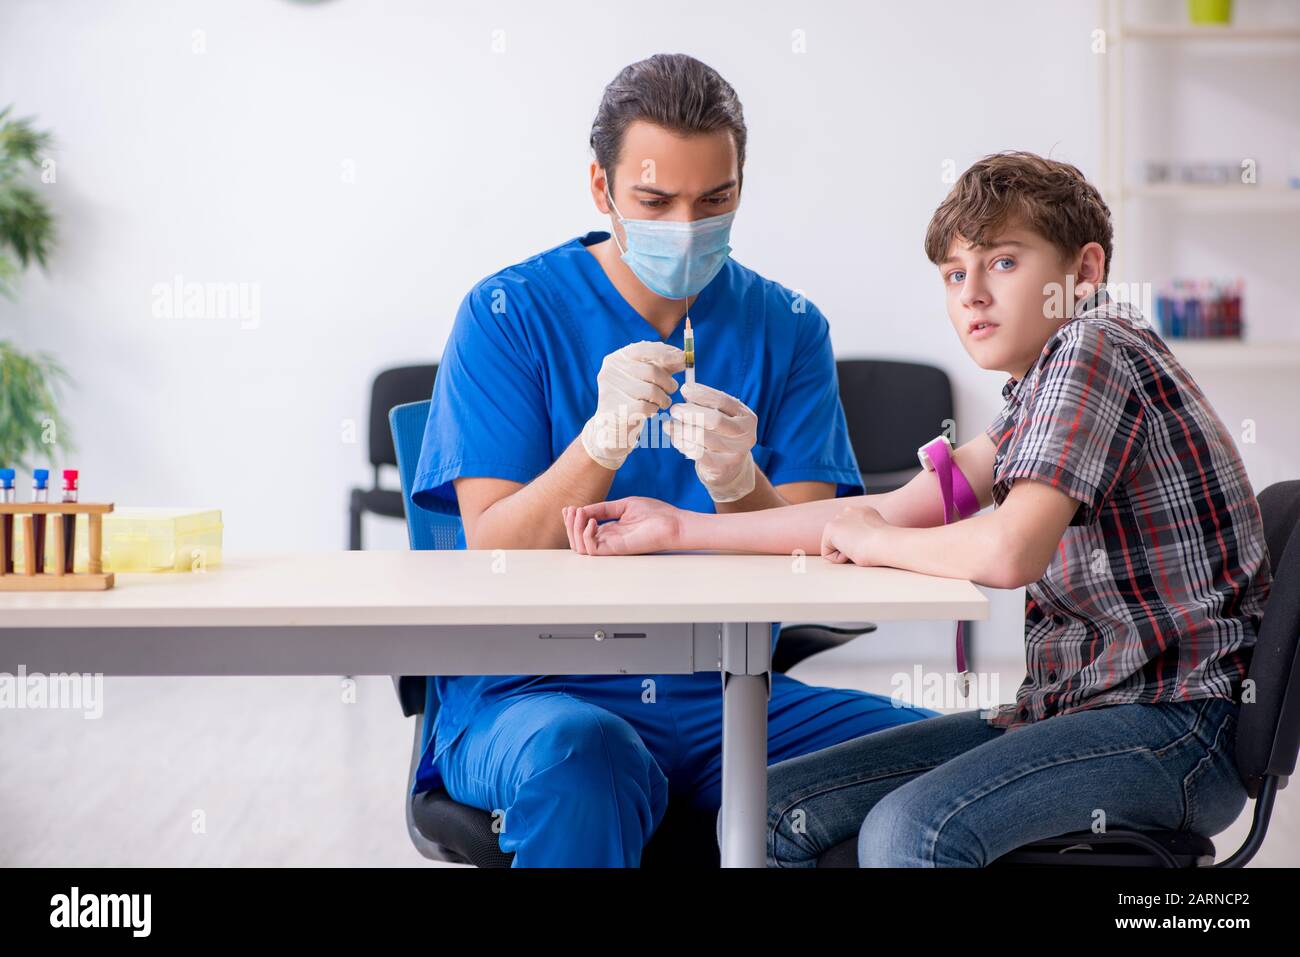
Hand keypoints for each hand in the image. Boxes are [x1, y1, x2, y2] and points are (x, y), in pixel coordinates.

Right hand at [561, 497, 684, 554]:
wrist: (674, 523)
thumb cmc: (655, 514)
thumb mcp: (624, 505)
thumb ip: (603, 509)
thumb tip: (582, 510)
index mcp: (610, 531)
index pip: (583, 531)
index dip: (572, 520)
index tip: (570, 507)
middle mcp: (609, 540)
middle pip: (577, 540)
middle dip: (569, 525)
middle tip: (570, 510)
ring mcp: (612, 546)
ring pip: (580, 547)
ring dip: (574, 530)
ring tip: (579, 514)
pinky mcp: (617, 550)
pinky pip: (592, 549)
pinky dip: (586, 535)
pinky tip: (591, 522)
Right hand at [581, 342, 684, 469]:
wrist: (613, 430)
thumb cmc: (633, 399)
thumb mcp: (646, 378)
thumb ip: (664, 365)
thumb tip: (684, 357)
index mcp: (616, 359)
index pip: (644, 348)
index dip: (666, 353)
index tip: (684, 358)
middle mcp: (610, 372)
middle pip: (652, 371)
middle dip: (668, 381)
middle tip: (672, 388)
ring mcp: (610, 392)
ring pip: (652, 391)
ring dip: (663, 398)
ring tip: (662, 402)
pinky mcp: (616, 411)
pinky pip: (647, 407)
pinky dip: (653, 410)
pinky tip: (650, 411)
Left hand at [666, 381, 757, 501]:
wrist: (730, 469)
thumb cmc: (722, 436)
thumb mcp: (722, 419)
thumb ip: (709, 405)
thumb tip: (687, 389)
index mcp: (748, 417)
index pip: (724, 401)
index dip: (702, 393)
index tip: (684, 389)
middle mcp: (746, 435)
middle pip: (715, 419)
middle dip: (690, 412)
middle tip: (674, 409)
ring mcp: (736, 453)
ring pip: (702, 437)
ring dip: (681, 429)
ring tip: (668, 425)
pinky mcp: (722, 467)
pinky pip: (697, 453)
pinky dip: (683, 443)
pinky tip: (675, 439)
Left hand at [820, 504, 888, 565]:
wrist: (887, 543)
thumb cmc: (887, 547)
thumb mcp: (877, 538)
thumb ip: (863, 537)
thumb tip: (853, 547)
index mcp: (864, 512)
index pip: (851, 534)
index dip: (858, 546)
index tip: (871, 546)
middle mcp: (851, 511)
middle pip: (841, 539)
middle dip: (849, 548)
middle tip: (865, 548)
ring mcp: (840, 518)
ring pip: (834, 546)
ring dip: (845, 553)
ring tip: (860, 549)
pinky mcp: (831, 527)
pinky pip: (827, 553)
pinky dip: (838, 559)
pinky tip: (852, 552)